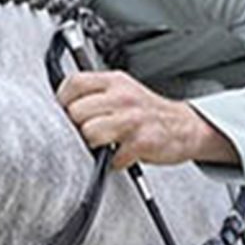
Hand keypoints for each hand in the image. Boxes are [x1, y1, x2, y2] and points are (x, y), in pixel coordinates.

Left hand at [57, 70, 238, 170]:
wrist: (183, 126)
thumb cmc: (146, 113)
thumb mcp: (121, 92)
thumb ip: (94, 95)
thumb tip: (61, 110)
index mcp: (114, 81)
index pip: (74, 84)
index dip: (63, 102)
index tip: (66, 114)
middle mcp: (122, 97)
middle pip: (76, 112)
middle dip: (77, 128)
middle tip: (88, 134)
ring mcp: (132, 119)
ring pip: (89, 132)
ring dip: (92, 146)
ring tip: (103, 145)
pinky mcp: (141, 142)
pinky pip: (112, 157)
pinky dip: (114, 163)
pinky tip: (120, 156)